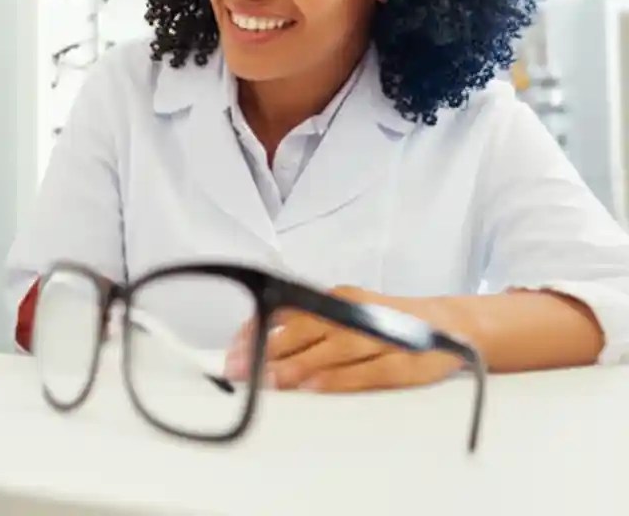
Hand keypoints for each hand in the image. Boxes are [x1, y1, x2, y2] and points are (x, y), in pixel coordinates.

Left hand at [223, 286, 468, 392]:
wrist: (453, 323)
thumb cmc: (387, 323)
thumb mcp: (345, 315)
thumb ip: (306, 329)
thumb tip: (255, 348)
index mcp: (338, 299)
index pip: (289, 310)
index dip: (258, 330)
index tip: (233, 351)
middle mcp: (357, 312)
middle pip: (307, 328)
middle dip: (270, 350)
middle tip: (242, 370)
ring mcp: (383, 335)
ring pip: (334, 348)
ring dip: (300, 364)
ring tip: (271, 380)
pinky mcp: (407, 361)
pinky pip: (369, 370)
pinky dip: (341, 379)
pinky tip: (316, 388)